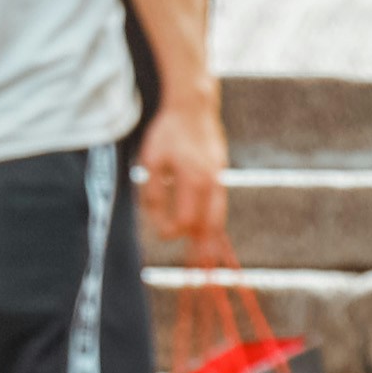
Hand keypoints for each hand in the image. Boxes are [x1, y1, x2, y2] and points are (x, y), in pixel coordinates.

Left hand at [137, 91, 232, 263]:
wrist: (193, 106)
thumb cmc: (167, 132)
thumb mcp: (151, 160)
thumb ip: (152, 191)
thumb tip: (155, 218)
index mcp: (193, 180)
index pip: (185, 219)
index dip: (172, 231)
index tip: (162, 234)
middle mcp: (211, 183)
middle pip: (208, 225)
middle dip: (202, 247)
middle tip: (197, 266)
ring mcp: (219, 178)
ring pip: (219, 217)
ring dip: (212, 238)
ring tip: (209, 257)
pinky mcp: (220, 173)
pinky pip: (220, 204)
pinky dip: (217, 220)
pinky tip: (212, 228)